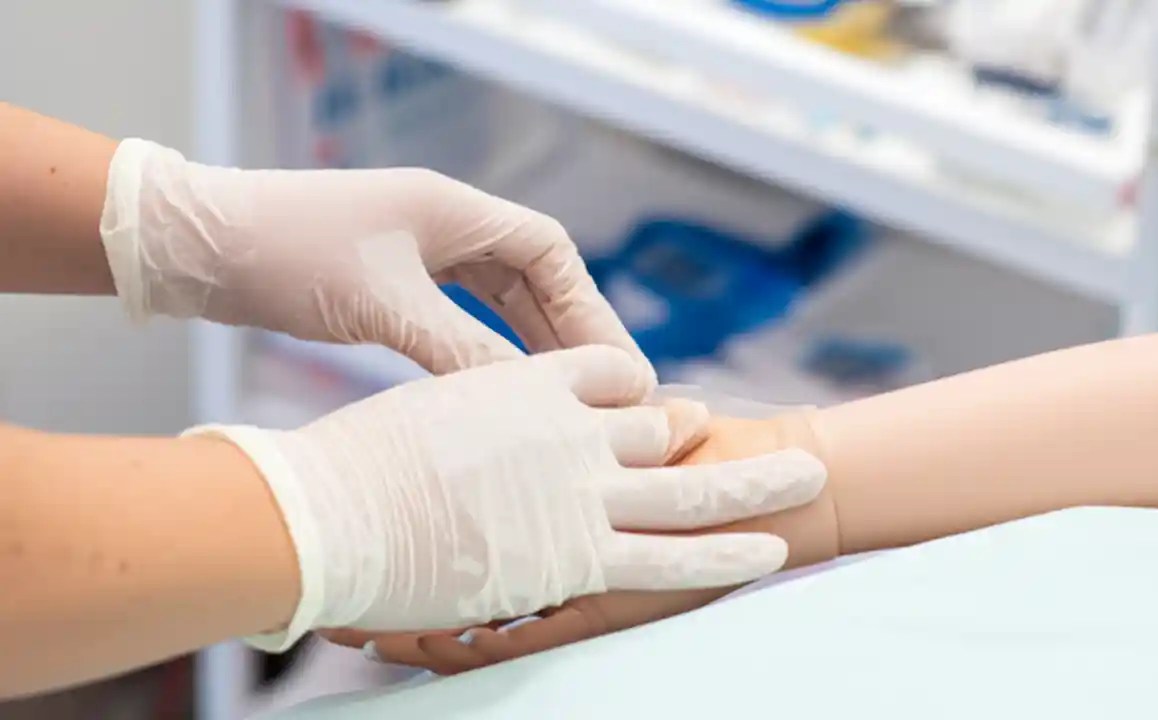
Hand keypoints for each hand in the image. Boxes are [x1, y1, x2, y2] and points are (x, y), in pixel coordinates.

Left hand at [99, 139, 650, 380]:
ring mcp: (418, 252)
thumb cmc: (286, 254)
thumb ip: (462, 351)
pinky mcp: (391, 281)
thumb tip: (532, 401)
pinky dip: (488, 349)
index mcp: (453, 209)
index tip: (616, 365)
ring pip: (500, 299)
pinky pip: (461, 315)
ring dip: (535, 346)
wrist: (197, 246)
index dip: (589, 308)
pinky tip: (504, 388)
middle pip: (534, 277)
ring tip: (569, 401)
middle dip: (571, 334)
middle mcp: (444, 224)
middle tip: (610, 394)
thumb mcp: (384, 306)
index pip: (549, 251)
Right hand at [321, 413, 839, 672]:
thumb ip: (469, 412)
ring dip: (758, 480)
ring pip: (693, 481)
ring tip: (811, 475)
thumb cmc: (352, 466)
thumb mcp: (425, 413)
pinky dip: (727, 554)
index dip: (634, 386)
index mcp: (528, 383)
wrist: (327, 512)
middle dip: (695, 428)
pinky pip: (672, 557)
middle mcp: (571, 427)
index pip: (605, 370)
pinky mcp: (579, 554)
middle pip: (656, 421)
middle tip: (727, 432)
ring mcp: (583, 490)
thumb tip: (464, 426)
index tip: (651, 401)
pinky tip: (771, 552)